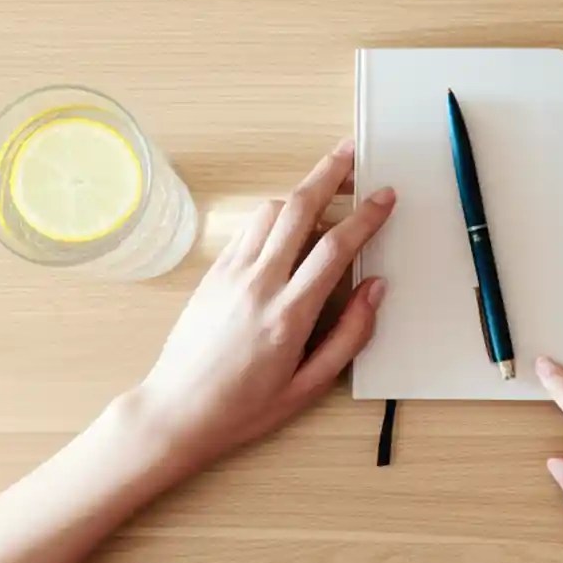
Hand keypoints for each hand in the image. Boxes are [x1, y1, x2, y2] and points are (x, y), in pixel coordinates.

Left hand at [127, 139, 394, 471]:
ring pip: (271, 211)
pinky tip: (290, 223)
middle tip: (351, 152)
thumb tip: (375, 290)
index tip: (385, 197)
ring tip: (326, 189)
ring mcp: (231, 274)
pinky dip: (275, 216)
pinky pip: (249, 229)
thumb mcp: (311, 385)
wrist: (177, 411)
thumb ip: (350, 335)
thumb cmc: (245, 407)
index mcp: (289, 314)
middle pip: (299, 208)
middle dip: (329, 173)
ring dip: (301, 193)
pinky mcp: (214, 273)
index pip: (335, 247)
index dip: (366, 216)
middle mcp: (259, 284)